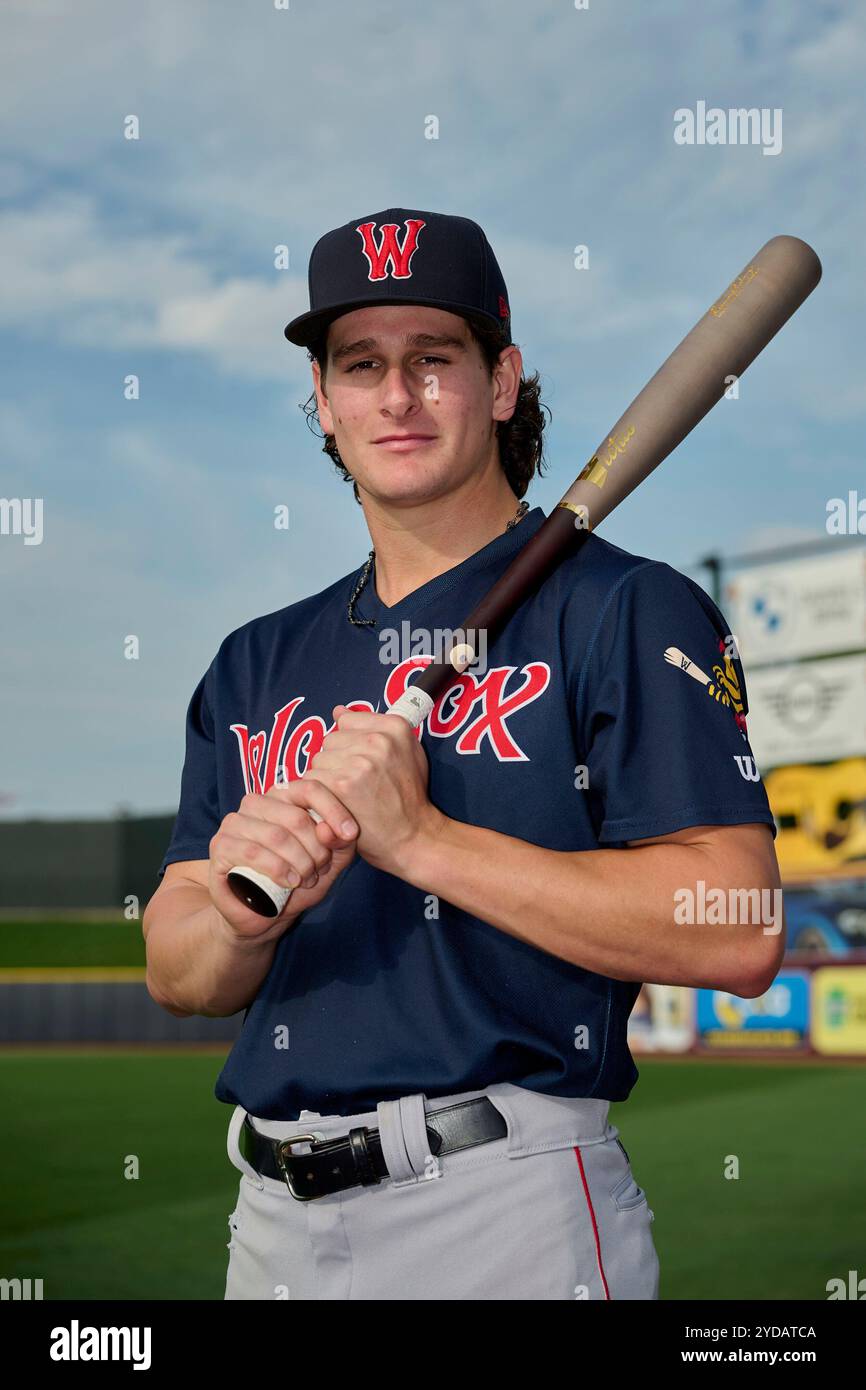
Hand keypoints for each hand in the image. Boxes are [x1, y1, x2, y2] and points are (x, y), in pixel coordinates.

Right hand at [208, 778, 359, 941]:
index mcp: (281, 796)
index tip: (351, 834)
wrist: (261, 914)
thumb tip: (332, 829)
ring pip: (277, 836)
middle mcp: (256, 803)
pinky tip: (289, 883)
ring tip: (305, 880)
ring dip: (299, 863)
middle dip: (316, 849)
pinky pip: (254, 853)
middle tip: (320, 870)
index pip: (310, 788)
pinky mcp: (221, 846)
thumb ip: (341, 842)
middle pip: (296, 817)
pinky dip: (278, 870)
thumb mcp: (330, 861)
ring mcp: (234, 822)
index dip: (334, 810)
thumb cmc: (296, 881)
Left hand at [307, 703, 445, 876]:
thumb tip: (338, 711)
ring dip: (326, 779)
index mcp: (395, 727)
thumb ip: (376, 728)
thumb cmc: (409, 798)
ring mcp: (358, 762)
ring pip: (318, 761)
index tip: (363, 764)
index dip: (350, 745)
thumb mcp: (409, 753)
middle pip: (330, 740)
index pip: (346, 720)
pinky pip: (311, 780)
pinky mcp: (340, 785)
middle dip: (336, 761)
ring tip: (349, 797)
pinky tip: (337, 806)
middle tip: (357, 786)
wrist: (413, 837)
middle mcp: (377, 740)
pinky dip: (319, 796)